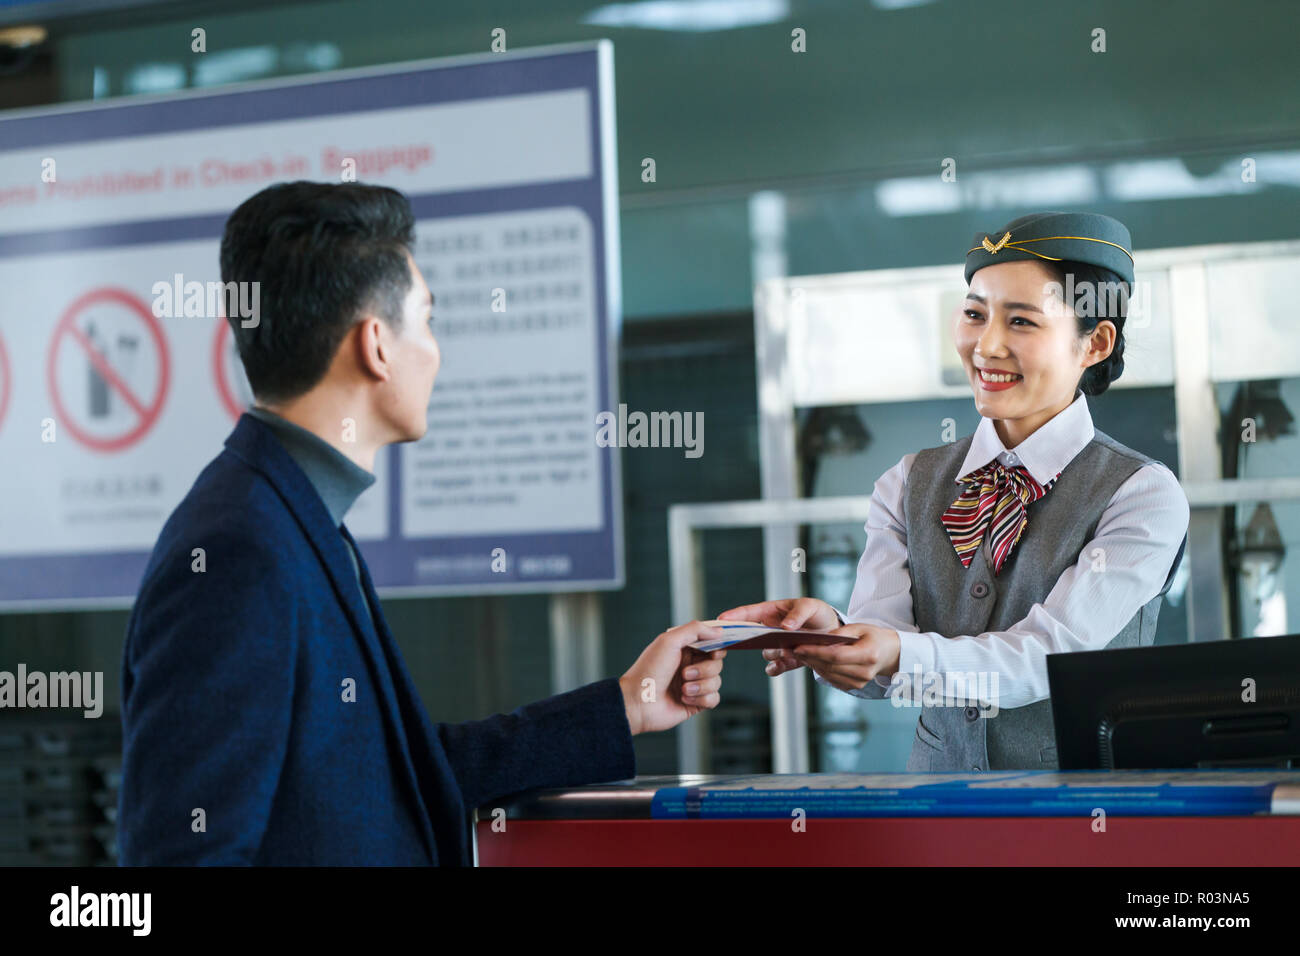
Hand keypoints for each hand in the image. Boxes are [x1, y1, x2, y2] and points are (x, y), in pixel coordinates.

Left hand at [619, 620, 726, 734]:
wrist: (638, 702)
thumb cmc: (649, 670)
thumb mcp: (669, 641)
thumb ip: (695, 630)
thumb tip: (718, 630)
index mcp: (685, 649)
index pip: (712, 644)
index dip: (717, 648)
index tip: (714, 652)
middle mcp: (691, 666)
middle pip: (717, 664)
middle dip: (704, 669)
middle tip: (685, 673)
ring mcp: (694, 684)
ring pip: (717, 681)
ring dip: (700, 685)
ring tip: (682, 688)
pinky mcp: (696, 703)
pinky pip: (714, 699)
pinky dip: (701, 699)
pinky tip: (684, 698)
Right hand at [716, 597, 839, 677]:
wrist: (835, 634)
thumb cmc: (819, 613)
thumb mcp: (811, 606)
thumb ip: (798, 614)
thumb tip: (785, 627)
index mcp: (772, 612)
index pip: (749, 613)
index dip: (734, 615)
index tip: (720, 619)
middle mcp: (770, 629)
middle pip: (750, 635)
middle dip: (746, 639)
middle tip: (743, 642)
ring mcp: (777, 645)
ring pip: (765, 652)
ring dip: (774, 652)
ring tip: (789, 649)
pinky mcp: (786, 660)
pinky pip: (774, 667)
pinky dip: (775, 668)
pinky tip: (781, 665)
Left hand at [787, 623, 900, 691]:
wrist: (889, 654)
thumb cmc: (873, 637)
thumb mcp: (860, 628)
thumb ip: (840, 634)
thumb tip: (819, 640)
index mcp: (868, 655)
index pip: (836, 656)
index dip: (815, 652)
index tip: (798, 646)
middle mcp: (864, 672)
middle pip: (830, 666)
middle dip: (809, 657)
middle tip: (791, 649)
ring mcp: (860, 682)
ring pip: (828, 674)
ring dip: (811, 664)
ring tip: (798, 654)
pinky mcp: (854, 687)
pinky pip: (831, 679)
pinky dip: (820, 670)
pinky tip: (811, 661)